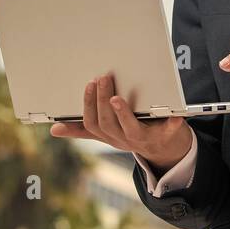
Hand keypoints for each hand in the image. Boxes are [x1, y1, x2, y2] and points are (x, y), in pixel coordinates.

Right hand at [50, 73, 193, 172]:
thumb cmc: (133, 133)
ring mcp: (145, 139)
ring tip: (117, 97)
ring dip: (123, 113)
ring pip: (130, 129)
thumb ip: (83, 129)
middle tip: (103, 78)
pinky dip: (172, 122)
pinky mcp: (166, 137)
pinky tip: (175, 114)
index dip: (89, 105)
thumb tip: (54, 129)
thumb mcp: (107, 133)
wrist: (166, 149)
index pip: (93, 124)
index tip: (89, 84)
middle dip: (103, 101)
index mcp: (110, 136)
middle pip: (109, 124)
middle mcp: (125, 139)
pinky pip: (168, 131)